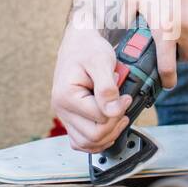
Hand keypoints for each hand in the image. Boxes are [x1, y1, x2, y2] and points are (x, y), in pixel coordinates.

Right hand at [51, 26, 131, 152]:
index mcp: (66, 96)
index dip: (118, 111)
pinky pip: (81, 141)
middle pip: (93, 136)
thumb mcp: (101, 62)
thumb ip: (107, 88)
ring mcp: (64, 115)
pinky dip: (96, 141)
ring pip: (86, 144)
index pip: (99, 119)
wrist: (79, 42)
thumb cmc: (88, 49)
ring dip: (107, 136)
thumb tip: (114, 111)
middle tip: (123, 107)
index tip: (126, 96)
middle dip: (114, 125)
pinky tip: (108, 128)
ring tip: (118, 118)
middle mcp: (61, 109)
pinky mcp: (70, 118)